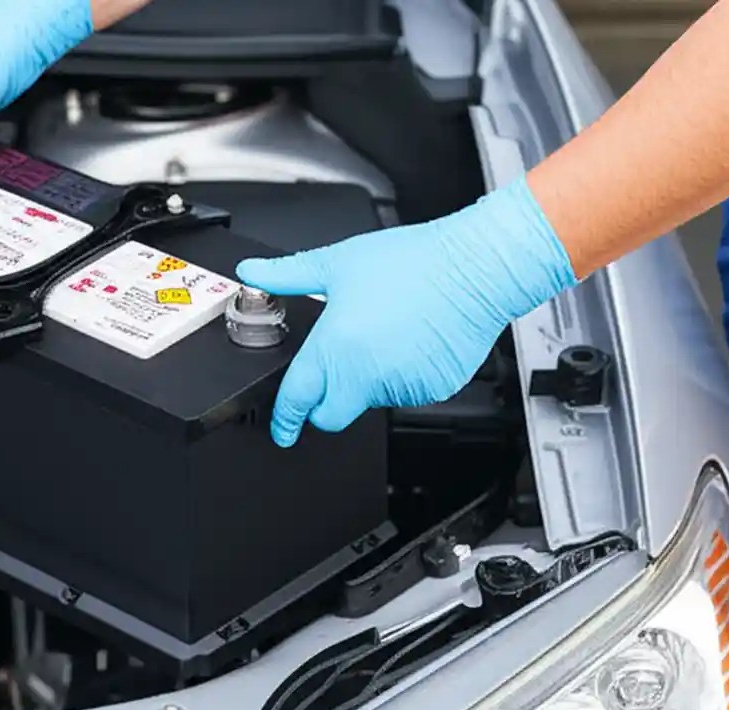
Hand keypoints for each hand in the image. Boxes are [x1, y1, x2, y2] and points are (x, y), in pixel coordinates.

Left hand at [236, 176, 577, 446]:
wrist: (476, 267)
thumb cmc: (414, 262)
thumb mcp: (336, 263)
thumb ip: (286, 275)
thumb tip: (252, 273)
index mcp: (336, 347)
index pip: (298, 399)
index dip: (284, 417)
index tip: (280, 428)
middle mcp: (366, 374)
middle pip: (331, 416)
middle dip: (324, 404)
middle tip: (332, 373)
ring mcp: (401, 385)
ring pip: (370, 403)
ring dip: (367, 383)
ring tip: (383, 335)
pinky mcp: (432, 390)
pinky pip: (405, 395)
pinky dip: (401, 378)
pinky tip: (408, 342)